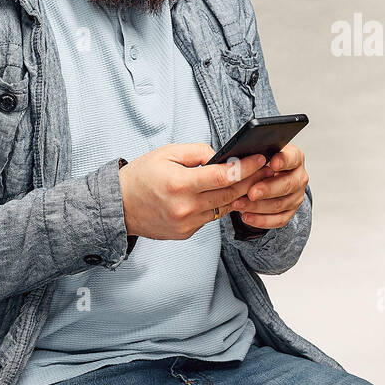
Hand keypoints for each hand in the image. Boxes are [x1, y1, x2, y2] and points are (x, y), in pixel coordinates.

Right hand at [118, 143, 266, 239]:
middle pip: (230, 194)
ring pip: (224, 208)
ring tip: (252, 181)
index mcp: (180, 184)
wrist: (118, 207)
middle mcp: (185, 207)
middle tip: (266, 169)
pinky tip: (225, 195)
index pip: (223, 176)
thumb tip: (223, 157)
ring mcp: (186, 224)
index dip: (246, 167)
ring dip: (239, 195)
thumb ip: (198, 152)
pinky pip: (210, 218)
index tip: (260, 158)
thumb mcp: (167, 153)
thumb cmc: (141, 175)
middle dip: (250, 180)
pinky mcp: (186, 233)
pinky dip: (219, 206)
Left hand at [226, 143, 307, 230]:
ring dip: (258, 207)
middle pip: (287, 185)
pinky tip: (247, 217)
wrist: (267, 176)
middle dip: (267, 190)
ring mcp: (296, 196)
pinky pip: (278, 220)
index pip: (292, 158)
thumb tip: (241, 161)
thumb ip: (255, 155)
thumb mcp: (259, 153)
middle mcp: (299, 177)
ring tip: (239, 205)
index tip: (272, 163)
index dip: (283, 161)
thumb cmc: (262, 162)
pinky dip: (261, 220)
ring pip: (280, 204)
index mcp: (295, 158)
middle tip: (251, 193)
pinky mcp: (290, 211)